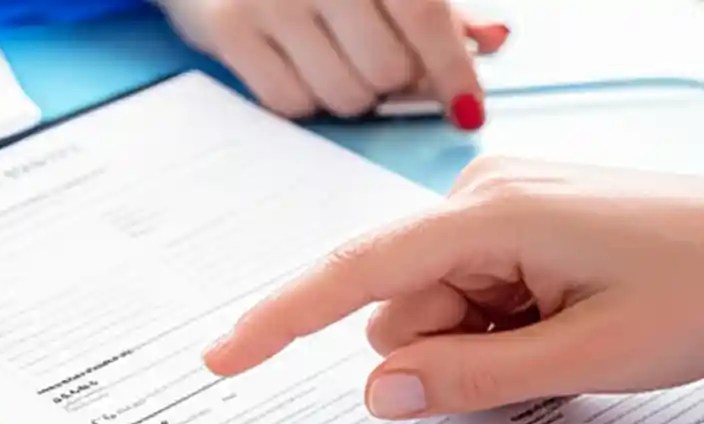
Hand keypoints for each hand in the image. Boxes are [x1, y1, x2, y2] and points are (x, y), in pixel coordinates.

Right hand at [157, 0, 507, 126]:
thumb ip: (439, 7)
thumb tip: (494, 41)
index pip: (423, 15)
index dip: (452, 71)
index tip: (468, 114)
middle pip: (386, 72)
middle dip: (394, 84)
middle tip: (379, 68)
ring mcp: (269, 0)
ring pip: (343, 96)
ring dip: (351, 95)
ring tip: (336, 63)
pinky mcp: (228, 29)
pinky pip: (290, 102)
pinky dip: (305, 99)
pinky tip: (299, 67)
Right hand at [204, 157, 703, 417]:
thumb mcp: (588, 355)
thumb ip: (471, 379)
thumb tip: (376, 392)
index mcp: (486, 213)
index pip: (354, 273)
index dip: (281, 320)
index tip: (223, 356)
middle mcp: (477, 198)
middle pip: (397, 307)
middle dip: (442, 351)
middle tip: (534, 360)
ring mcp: (495, 210)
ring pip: (431, 309)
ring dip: (476, 343)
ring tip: (560, 337)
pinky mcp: (512, 227)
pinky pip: (465, 295)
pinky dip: (495, 326)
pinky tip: (557, 319)